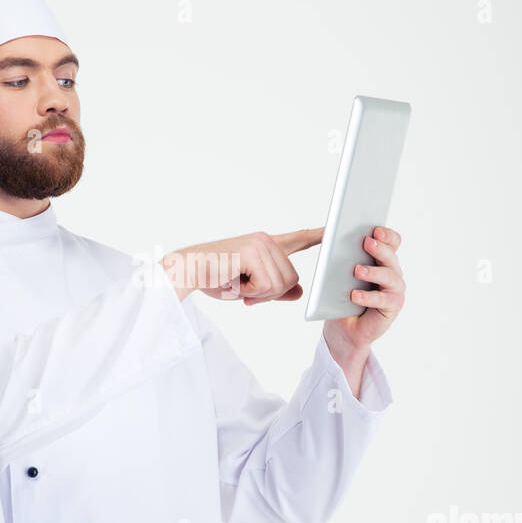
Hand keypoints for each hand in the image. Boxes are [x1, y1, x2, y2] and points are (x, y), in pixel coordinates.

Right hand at [159, 227, 323, 302]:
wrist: (187, 271)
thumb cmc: (214, 278)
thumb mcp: (250, 289)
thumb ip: (276, 290)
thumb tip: (301, 292)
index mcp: (266, 245)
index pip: (297, 239)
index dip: (317, 236)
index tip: (334, 228)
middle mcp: (266, 240)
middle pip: (291, 279)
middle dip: (268, 293)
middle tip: (243, 289)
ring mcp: (261, 243)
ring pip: (280, 284)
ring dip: (257, 293)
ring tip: (236, 283)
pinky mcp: (253, 251)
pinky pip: (267, 285)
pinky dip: (250, 292)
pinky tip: (234, 281)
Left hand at [323, 226, 404, 354]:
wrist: (345, 328)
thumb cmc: (344, 297)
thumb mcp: (341, 275)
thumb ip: (344, 258)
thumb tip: (334, 239)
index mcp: (382, 260)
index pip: (392, 241)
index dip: (386, 234)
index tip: (374, 229)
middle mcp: (392, 272)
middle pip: (391, 256)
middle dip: (379, 248)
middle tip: (366, 242)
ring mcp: (395, 290)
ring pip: (389, 276)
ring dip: (373, 272)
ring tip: (357, 270)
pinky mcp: (392, 307)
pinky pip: (382, 300)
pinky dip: (368, 297)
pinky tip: (354, 295)